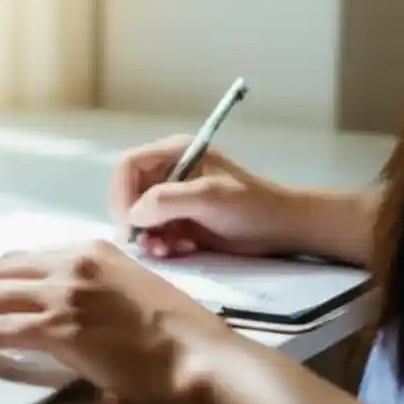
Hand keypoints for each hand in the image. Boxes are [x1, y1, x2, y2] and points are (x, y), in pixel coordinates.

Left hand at [0, 241, 231, 403]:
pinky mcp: (62, 327)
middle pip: (0, 272)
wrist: (201, 357)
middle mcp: (76, 263)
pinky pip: (0, 329)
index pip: (24, 258)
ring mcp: (67, 292)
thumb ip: (92, 291)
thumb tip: (60, 310)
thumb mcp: (131, 293)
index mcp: (93, 250)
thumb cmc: (179, 336)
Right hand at [108, 135, 300, 257]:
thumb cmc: (250, 205)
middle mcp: (168, 172)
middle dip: (134, 220)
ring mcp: (173, 198)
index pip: (128, 166)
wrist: (282, 229)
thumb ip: (166, 201)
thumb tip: (131, 216)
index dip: (122, 194)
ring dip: (148, 236)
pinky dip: (160, 244)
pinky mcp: (179, 220)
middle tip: (147, 244)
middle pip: (128, 192)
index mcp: (174, 152)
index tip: (128, 225)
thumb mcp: (209, 197)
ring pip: (138, 217)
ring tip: (167, 250)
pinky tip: (180, 250)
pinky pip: (154, 232)